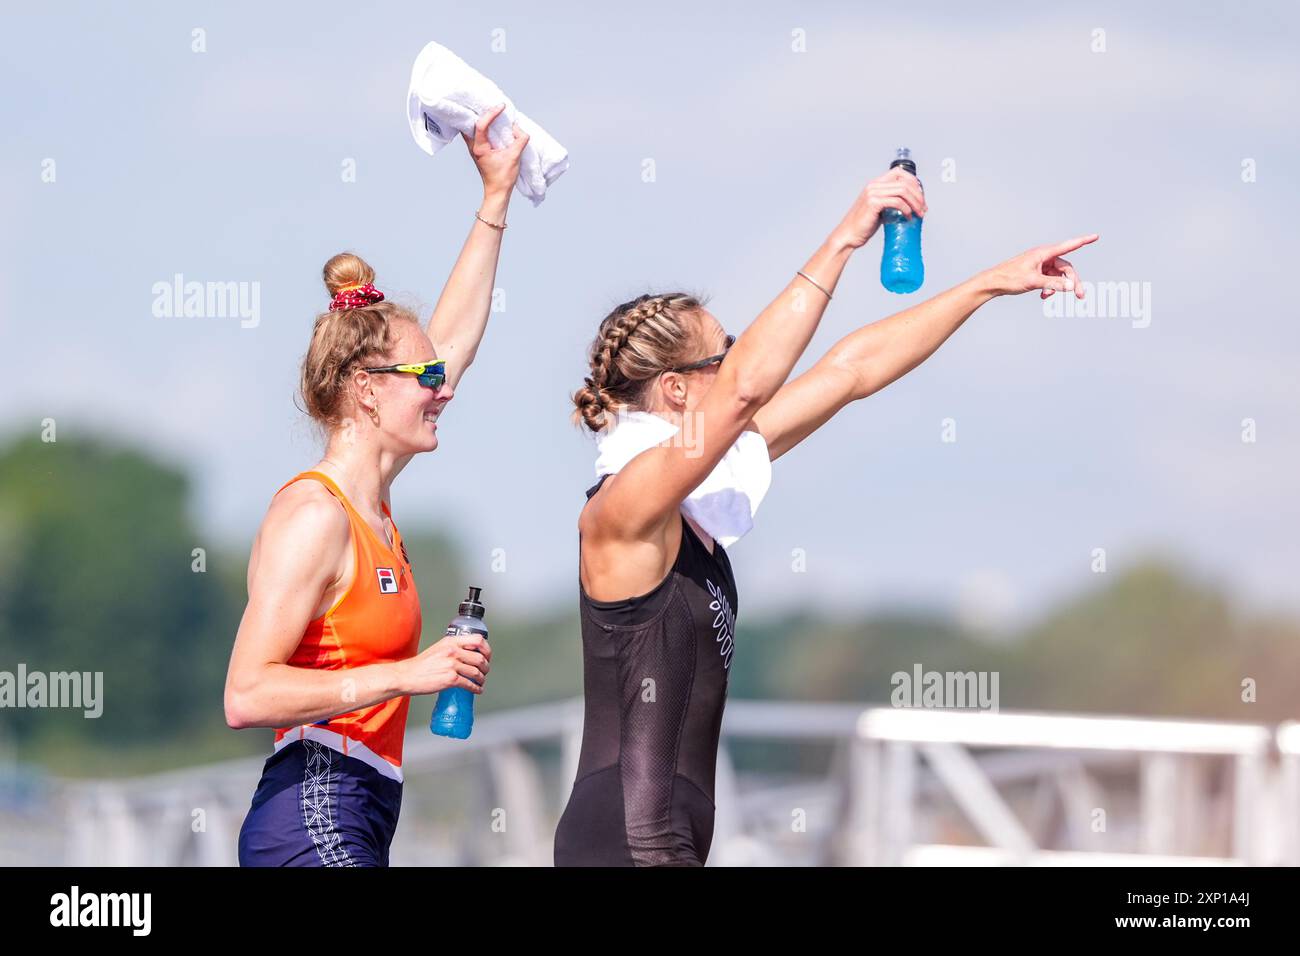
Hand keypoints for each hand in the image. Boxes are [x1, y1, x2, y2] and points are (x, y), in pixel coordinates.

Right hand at [397, 632, 491, 695]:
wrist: (407, 675)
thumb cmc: (421, 664)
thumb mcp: (439, 648)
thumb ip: (453, 648)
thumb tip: (468, 654)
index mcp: (451, 641)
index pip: (478, 640)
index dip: (487, 649)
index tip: (487, 656)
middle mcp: (453, 651)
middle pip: (480, 658)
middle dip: (486, 667)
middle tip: (485, 671)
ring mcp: (452, 665)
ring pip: (477, 672)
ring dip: (482, 679)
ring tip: (481, 682)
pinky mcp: (450, 679)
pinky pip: (469, 684)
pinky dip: (476, 688)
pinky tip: (477, 690)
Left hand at [462, 103, 528, 199]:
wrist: (497, 191)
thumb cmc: (503, 177)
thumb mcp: (515, 158)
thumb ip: (520, 140)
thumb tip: (518, 128)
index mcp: (479, 148)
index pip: (481, 124)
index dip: (491, 113)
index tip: (502, 107)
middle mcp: (473, 146)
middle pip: (470, 122)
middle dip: (480, 111)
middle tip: (490, 103)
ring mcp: (473, 148)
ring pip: (470, 127)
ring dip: (479, 117)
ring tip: (489, 108)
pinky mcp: (478, 149)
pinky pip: (475, 132)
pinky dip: (481, 124)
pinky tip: (489, 120)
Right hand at [832, 168, 926, 248]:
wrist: (848, 235)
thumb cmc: (863, 225)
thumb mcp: (879, 209)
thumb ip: (890, 203)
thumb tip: (909, 205)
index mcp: (875, 184)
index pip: (900, 173)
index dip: (914, 182)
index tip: (920, 197)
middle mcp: (874, 185)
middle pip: (904, 182)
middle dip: (918, 194)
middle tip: (923, 208)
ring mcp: (873, 193)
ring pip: (903, 191)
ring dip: (915, 202)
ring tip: (919, 213)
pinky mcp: (873, 203)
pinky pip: (897, 202)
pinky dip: (906, 209)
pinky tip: (908, 217)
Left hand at [985, 234, 1099, 297]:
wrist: (993, 283)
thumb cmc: (1010, 278)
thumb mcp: (1033, 282)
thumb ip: (1053, 284)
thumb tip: (1070, 286)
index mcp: (1043, 253)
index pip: (1068, 246)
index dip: (1083, 241)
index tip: (1095, 236)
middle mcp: (1043, 257)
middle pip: (1065, 268)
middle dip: (1072, 281)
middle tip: (1080, 296)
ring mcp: (1040, 265)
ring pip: (1058, 275)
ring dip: (1057, 287)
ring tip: (1046, 296)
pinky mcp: (1036, 272)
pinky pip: (1050, 279)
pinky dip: (1049, 288)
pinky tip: (1043, 296)